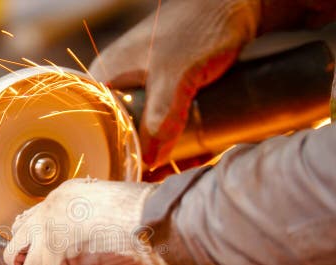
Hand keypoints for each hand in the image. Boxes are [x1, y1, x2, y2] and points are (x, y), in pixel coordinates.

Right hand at [89, 0, 259, 167]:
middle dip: (146, 158)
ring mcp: (146, 88)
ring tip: (188, 167)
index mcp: (106, 76)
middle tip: (165, 177)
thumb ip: (161, 116)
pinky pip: (169, 124)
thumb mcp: (178, 74)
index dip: (110, 154)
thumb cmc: (201, 25)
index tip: (129, 177)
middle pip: (123, 133)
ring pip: (149, 132)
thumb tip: (148, 161)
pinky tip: (200, 154)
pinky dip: (183, 140)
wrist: (241, 1)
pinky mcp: (169, 91)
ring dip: (169, 153)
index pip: (94, 126)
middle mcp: (120, 84)